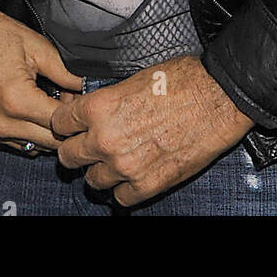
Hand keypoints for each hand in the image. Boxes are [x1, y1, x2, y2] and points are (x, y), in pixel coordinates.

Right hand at [0, 0, 83, 152]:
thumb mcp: (38, 47)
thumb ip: (65, 73)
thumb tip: (86, 87)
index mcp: (18, 102)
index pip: (61, 123)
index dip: (76, 111)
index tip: (83, 97)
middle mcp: (3, 124)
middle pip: (50, 142)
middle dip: (66, 124)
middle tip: (69, 98)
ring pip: (36, 146)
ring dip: (50, 130)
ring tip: (52, 101)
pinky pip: (19, 143)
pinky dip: (33, 131)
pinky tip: (36, 108)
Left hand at [50, 53, 254, 205]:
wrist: (217, 98)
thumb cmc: (180, 80)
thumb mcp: (132, 78)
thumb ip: (106, 99)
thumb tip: (88, 108)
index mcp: (99, 107)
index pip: (59, 123)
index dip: (66, 122)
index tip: (72, 124)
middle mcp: (105, 139)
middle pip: (68, 156)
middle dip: (76, 149)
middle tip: (89, 145)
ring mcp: (125, 166)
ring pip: (92, 181)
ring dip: (100, 170)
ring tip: (115, 159)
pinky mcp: (148, 185)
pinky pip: (120, 197)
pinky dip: (124, 188)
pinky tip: (133, 174)